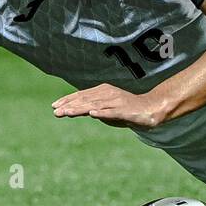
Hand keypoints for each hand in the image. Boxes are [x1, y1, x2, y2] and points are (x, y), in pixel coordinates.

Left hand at [52, 83, 168, 130]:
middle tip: (55, 111)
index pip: (82, 95)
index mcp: (103, 91)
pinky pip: (111, 112)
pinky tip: (92, 114)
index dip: (68, 100)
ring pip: (95, 105)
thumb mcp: (106, 109)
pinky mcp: (125, 110)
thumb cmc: (127, 110)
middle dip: (69, 105)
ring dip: (80, 109)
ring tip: (67, 112)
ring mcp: (117, 101)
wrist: (150, 109)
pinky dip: (101, 112)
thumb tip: (75, 111)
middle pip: (86, 99)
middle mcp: (108, 94)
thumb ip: (92, 109)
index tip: (55, 106)